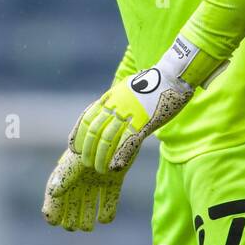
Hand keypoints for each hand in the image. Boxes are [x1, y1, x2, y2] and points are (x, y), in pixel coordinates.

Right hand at [42, 146, 125, 231]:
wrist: (116, 128)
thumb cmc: (91, 143)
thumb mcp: (75, 161)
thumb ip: (64, 177)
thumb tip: (52, 193)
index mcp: (67, 173)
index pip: (56, 195)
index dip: (53, 209)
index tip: (53, 221)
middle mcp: (81, 179)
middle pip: (71, 204)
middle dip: (69, 218)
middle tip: (71, 226)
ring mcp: (97, 180)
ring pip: (89, 205)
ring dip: (86, 218)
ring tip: (87, 227)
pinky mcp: (115, 180)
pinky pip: (109, 200)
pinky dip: (107, 211)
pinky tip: (103, 218)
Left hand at [71, 65, 193, 172]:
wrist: (171, 76)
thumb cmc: (152, 82)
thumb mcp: (126, 87)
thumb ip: (116, 99)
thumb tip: (107, 107)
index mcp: (110, 97)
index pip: (87, 118)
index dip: (78, 134)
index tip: (73, 147)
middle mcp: (116, 105)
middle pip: (94, 131)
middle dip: (88, 149)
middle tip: (86, 162)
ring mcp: (129, 114)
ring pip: (108, 139)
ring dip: (101, 156)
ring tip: (99, 168)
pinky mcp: (144, 122)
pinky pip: (128, 141)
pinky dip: (120, 155)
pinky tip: (114, 166)